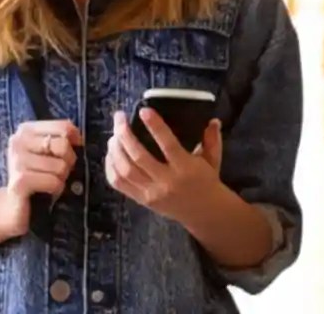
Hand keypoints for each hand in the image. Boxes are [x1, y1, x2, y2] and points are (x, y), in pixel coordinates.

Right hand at [3, 119, 81, 235]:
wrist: (11, 206)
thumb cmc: (35, 177)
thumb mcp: (47, 153)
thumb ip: (61, 140)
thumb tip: (80, 140)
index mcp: (26, 130)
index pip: (63, 127)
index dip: (75, 140)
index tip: (74, 150)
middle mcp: (19, 141)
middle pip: (63, 146)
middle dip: (68, 162)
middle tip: (58, 173)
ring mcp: (17, 161)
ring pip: (61, 166)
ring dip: (61, 179)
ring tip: (49, 184)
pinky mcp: (19, 182)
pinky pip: (54, 182)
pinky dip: (56, 189)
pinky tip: (46, 192)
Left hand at [104, 108, 222, 222]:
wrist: (204, 213)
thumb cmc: (207, 181)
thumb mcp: (213, 160)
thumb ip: (212, 139)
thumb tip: (213, 119)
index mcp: (185, 168)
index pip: (167, 145)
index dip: (155, 126)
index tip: (143, 110)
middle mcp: (166, 182)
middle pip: (138, 156)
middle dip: (124, 134)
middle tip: (119, 117)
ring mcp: (151, 193)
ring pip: (125, 170)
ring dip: (115, 149)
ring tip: (114, 134)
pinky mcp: (141, 200)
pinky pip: (119, 183)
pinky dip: (110, 167)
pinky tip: (111, 153)